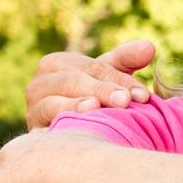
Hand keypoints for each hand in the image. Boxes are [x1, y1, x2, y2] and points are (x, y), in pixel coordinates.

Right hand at [25, 40, 155, 129]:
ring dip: (75, 106)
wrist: (69, 130)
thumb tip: (149, 47)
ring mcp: (32, 110)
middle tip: (125, 101)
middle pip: (72, 82)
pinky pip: (43, 132)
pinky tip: (73, 135)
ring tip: (94, 107)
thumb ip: (128, 59)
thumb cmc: (94, 96)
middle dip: (102, 90)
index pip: (93, 68)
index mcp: (57, 63)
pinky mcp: (32, 135)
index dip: (120, 79)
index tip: (144, 95)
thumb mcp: (109, 76)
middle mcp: (38, 84)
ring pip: (52, 104)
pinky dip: (58, 131)